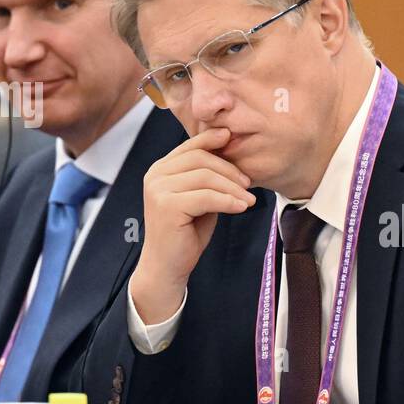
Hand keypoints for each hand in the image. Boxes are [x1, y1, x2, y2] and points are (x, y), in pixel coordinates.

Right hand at [131, 128, 257, 322]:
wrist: (168, 265)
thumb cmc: (186, 232)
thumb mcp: (199, 197)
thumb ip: (207, 177)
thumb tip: (231, 153)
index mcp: (161, 169)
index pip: (190, 146)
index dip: (212, 139)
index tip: (232, 138)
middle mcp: (155, 175)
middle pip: (201, 158)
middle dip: (230, 170)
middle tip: (248, 185)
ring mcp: (158, 190)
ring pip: (206, 177)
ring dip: (233, 188)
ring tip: (248, 200)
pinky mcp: (167, 206)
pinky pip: (206, 197)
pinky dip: (228, 201)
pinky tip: (241, 207)